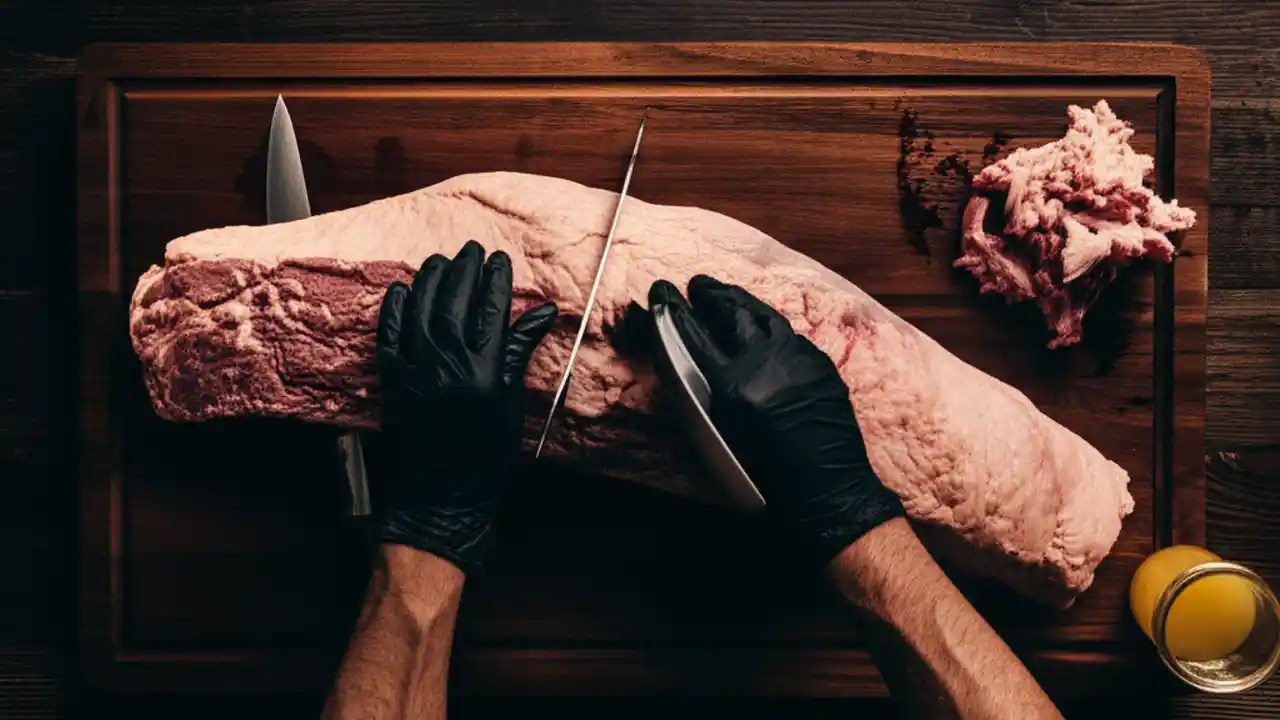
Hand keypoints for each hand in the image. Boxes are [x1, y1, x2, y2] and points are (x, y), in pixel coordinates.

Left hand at [374, 240, 557, 573]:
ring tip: (442, 261)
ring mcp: (413, 371)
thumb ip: (519, 353)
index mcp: (483, 372)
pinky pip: (390, 334)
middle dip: (465, 271)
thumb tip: (542, 314)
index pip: (491, 311)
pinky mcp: (390, 381)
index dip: (496, 282)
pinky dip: (396, 309)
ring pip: (421, 310)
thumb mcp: (510, 404)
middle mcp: (446, 365)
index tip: (500, 261)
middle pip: (455, 302)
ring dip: (432, 280)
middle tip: (473, 250)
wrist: (440, 499)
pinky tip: (404, 290)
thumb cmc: (484, 458)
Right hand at [648, 275, 902, 563]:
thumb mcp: (720, 437)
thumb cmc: (765, 480)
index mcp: (733, 385)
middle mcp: (766, 363)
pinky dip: (767, 324)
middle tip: (695, 284)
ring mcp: (798, 359)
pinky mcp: (820, 364)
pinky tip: (761, 324)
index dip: (672, 311)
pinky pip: (788, 335)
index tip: (661, 292)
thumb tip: (683, 359)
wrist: (828, 492)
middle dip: (710, 295)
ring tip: (723, 293)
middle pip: (732, 313)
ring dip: (740, 302)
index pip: (694, 335)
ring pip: (763, 316)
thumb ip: (700, 393)